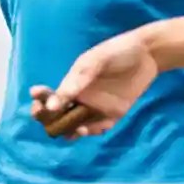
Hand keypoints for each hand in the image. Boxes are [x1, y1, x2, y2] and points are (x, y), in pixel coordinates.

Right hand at [30, 29, 158, 138]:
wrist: (147, 54)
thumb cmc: (116, 51)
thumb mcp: (94, 61)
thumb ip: (77, 80)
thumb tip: (55, 103)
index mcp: (72, 83)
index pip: (49, 97)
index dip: (40, 102)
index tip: (36, 102)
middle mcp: (81, 97)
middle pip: (59, 115)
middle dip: (50, 121)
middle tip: (52, 121)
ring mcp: (97, 107)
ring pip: (77, 126)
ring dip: (71, 131)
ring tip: (77, 130)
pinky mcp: (114, 114)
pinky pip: (99, 127)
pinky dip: (93, 131)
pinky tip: (90, 129)